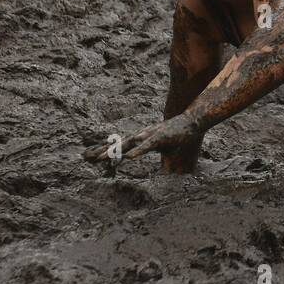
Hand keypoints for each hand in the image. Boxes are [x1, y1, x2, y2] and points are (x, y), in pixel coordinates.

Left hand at [82, 112, 204, 164]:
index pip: (122, 144)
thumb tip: (149, 161)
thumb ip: (153, 151)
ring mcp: (152, 135)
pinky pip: (148, 145)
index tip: (94, 156)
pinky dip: (138, 151)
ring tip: (104, 158)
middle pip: (121, 143)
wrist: (193, 122)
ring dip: (117, 150)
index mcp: (143, 138)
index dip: (108, 149)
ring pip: (130, 143)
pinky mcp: (161, 137)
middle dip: (106, 150)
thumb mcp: (163, 147)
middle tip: (91, 158)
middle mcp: (144, 134)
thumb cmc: (178, 135)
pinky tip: (130, 157)